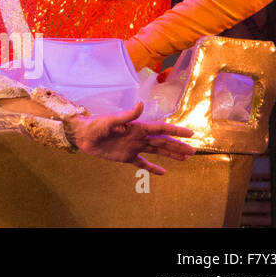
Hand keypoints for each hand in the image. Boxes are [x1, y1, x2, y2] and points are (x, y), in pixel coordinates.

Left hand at [66, 102, 195, 174]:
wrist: (82, 135)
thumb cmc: (95, 125)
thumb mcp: (110, 120)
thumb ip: (127, 115)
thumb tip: (142, 104)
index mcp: (137, 127)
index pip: (160, 128)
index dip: (176, 131)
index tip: (190, 133)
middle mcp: (138, 136)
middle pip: (163, 141)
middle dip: (178, 146)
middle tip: (194, 151)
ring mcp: (134, 147)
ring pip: (157, 151)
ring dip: (171, 154)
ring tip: (185, 158)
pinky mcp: (126, 156)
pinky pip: (143, 163)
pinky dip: (152, 168)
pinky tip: (163, 172)